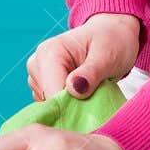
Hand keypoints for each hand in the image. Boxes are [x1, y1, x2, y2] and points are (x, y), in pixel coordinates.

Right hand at [25, 11, 143, 101]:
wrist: (112, 34)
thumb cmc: (112, 41)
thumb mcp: (107, 56)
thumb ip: (91, 73)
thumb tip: (74, 90)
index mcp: (50, 52)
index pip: (52, 91)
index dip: (71, 107)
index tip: (91, 114)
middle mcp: (37, 62)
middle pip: (48, 100)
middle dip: (71, 107)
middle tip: (96, 100)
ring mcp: (38, 74)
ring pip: (49, 105)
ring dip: (69, 107)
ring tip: (91, 93)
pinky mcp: (43, 84)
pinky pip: (51, 104)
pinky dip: (67, 106)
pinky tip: (83, 95)